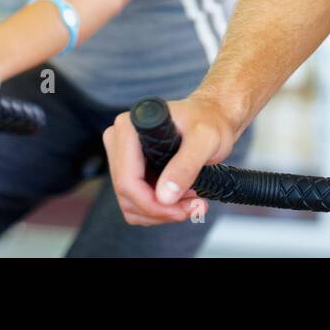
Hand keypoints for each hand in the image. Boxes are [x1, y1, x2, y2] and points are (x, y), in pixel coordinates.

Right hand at [103, 94, 239, 225]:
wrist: (211, 117)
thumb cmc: (209, 120)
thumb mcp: (205, 139)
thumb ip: (186, 165)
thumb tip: (164, 196)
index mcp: (130, 127)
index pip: (128, 179)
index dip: (152, 203)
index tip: (181, 210)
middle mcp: (119, 140)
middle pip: (127, 194)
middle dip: (161, 210)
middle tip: (194, 207)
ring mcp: (122, 156)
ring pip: (129, 204)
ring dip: (160, 213)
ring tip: (191, 202)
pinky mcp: (129, 169)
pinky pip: (135, 203)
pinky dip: (157, 210)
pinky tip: (180, 199)